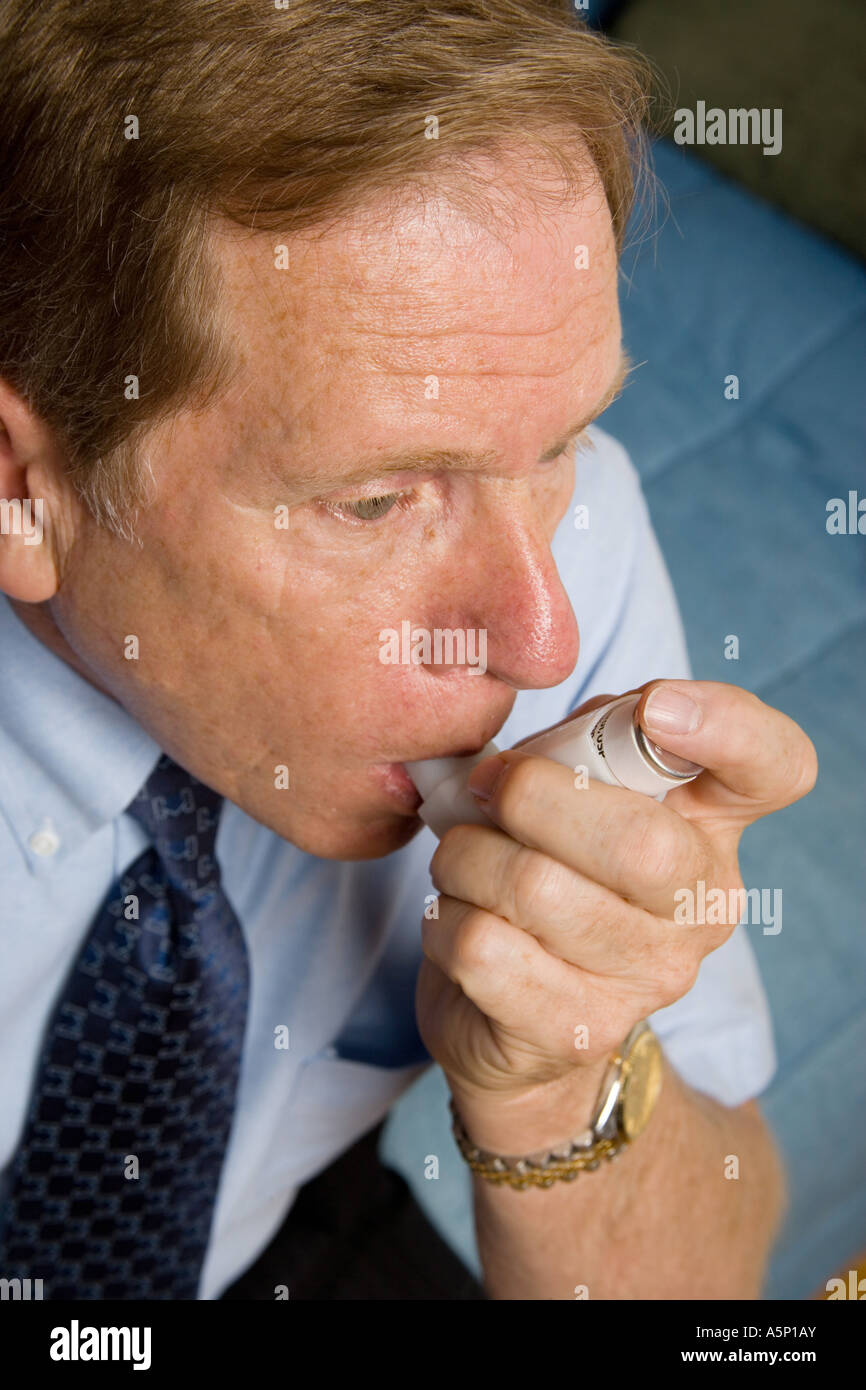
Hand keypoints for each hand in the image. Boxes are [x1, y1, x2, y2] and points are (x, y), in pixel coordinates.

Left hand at [415, 679, 816, 1150]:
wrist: (518, 1023)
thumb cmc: (547, 876)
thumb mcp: (574, 792)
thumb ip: (586, 740)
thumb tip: (568, 736)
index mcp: (711, 827)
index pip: (776, 766)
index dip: (729, 726)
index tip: (656, 710)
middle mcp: (699, 906)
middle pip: (636, 841)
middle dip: (529, 795)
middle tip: (485, 787)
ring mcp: (649, 977)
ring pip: (536, 889)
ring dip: (467, 857)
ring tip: (460, 859)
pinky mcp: (581, 1029)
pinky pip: (485, 949)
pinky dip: (445, 918)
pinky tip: (456, 917)